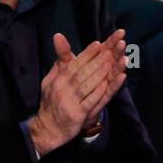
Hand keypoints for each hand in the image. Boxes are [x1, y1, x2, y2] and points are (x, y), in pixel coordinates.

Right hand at [28, 29, 126, 153]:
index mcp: (59, 79)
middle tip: (111, 50)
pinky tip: (108, 83)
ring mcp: (70, 102)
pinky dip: (99, 92)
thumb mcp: (53, 78)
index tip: (99, 44)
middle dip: (98, 61)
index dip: (87, 54)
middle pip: (83, 73)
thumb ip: (61, 59)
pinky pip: (90, 101)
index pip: (74, 64)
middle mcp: (63, 89)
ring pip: (88, 85)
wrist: (49, 127)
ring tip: (113, 64)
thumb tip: (58, 35)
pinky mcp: (77, 115)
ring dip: (101, 74)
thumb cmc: (53, 100)